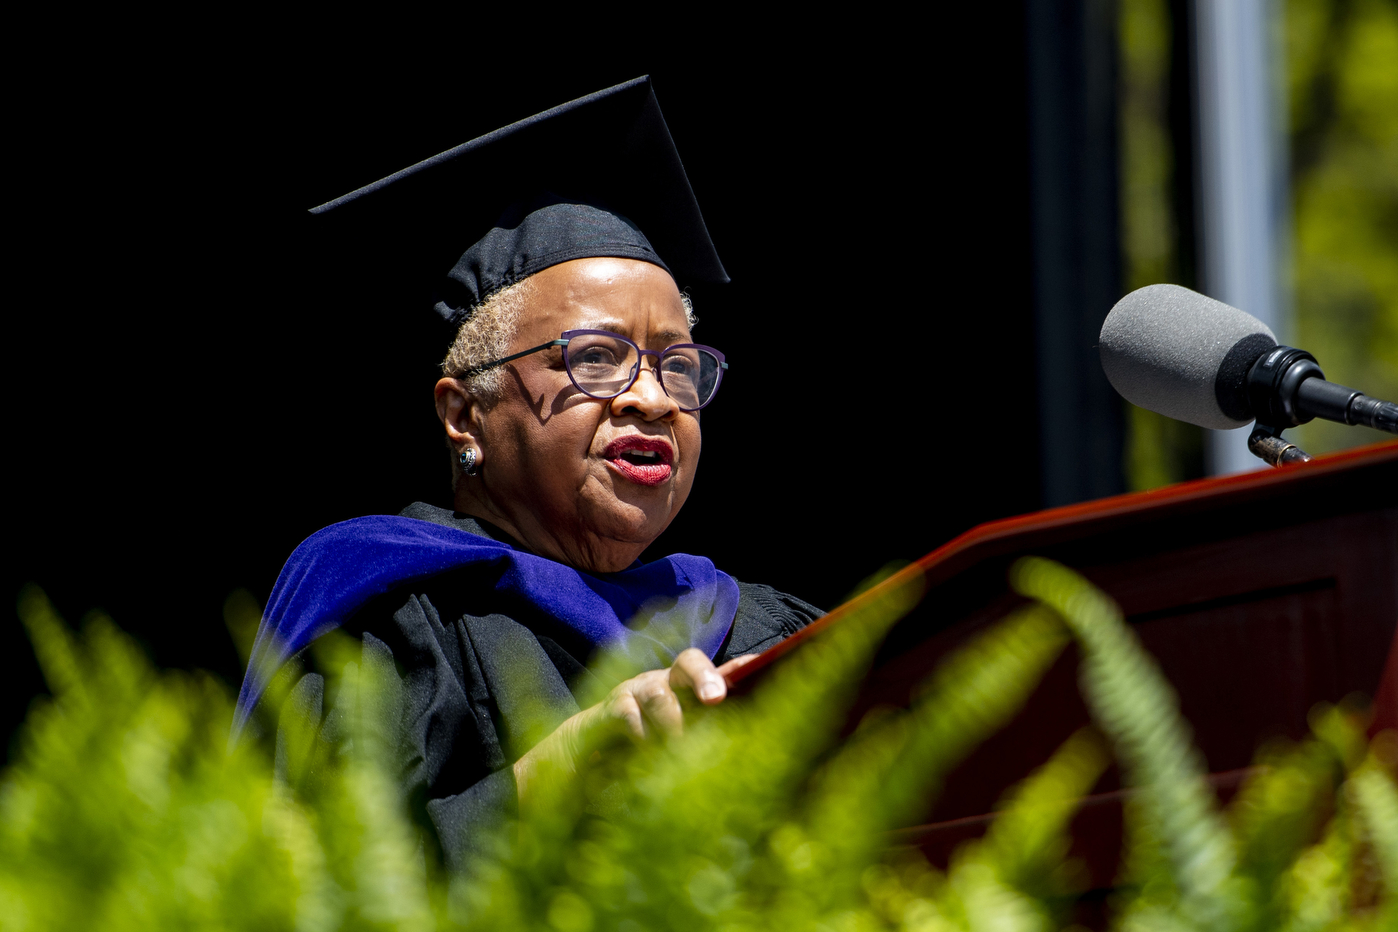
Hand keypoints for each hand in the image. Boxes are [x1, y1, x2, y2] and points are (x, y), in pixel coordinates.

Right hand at [513, 650, 756, 806]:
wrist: (592, 758)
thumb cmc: (647, 750)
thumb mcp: (683, 743)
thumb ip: (712, 736)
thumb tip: (755, 743)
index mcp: (689, 688)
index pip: (721, 670)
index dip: (740, 666)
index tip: (758, 666)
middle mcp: (665, 681)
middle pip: (688, 661)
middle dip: (704, 676)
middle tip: (715, 700)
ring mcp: (636, 690)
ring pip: (660, 694)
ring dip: (671, 725)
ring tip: (677, 751)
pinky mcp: (611, 707)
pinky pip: (628, 714)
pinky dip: (640, 737)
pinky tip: (644, 756)